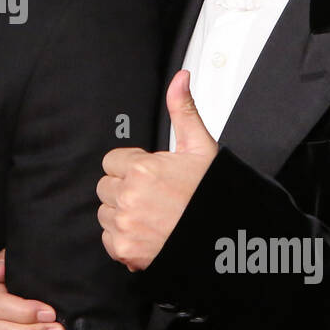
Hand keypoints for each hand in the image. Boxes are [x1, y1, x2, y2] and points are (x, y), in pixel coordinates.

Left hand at [98, 70, 217, 271]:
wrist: (224, 238)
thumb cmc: (213, 195)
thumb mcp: (200, 148)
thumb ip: (183, 110)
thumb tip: (180, 80)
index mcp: (143, 170)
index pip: (112, 161)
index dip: (132, 167)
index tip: (150, 176)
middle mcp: (130, 197)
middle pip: (106, 186)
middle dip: (125, 189)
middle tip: (153, 196)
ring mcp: (126, 225)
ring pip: (105, 213)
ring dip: (123, 213)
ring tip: (153, 214)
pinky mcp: (125, 250)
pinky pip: (108, 240)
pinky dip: (124, 239)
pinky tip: (148, 232)